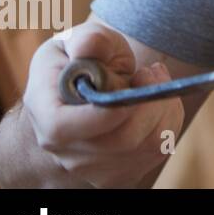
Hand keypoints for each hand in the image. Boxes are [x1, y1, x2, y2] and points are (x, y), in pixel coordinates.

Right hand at [23, 21, 183, 187]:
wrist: (82, 94)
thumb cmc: (80, 63)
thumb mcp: (78, 39)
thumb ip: (88, 40)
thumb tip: (87, 48)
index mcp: (44, 113)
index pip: (65, 128)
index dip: (106, 111)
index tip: (137, 78)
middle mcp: (63, 149)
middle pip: (121, 139)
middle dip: (151, 100)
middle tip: (151, 72)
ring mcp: (90, 168)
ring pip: (147, 146)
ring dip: (165, 107)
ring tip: (153, 80)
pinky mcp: (117, 174)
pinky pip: (157, 151)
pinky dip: (169, 121)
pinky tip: (156, 102)